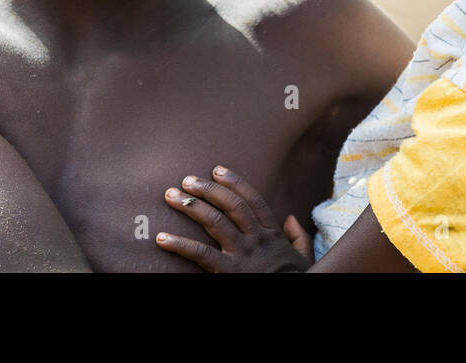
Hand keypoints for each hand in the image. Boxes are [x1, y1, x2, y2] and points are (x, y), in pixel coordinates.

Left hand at [156, 165, 313, 272]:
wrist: (295, 295)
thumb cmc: (293, 279)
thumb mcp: (303, 257)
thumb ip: (299, 237)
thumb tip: (291, 218)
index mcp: (272, 233)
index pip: (252, 200)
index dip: (234, 182)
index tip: (217, 169)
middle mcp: (257, 238)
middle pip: (231, 205)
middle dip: (207, 189)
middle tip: (187, 179)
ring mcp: (242, 254)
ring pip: (214, 221)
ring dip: (190, 206)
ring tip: (170, 196)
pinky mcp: (229, 271)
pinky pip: (200, 254)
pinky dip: (179, 244)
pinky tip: (162, 239)